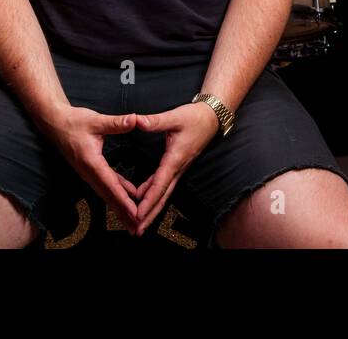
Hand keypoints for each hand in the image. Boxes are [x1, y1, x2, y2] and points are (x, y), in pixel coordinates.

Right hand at [37, 106, 142, 228]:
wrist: (54, 123)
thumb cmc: (73, 121)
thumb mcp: (95, 120)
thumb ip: (116, 123)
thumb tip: (135, 119)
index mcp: (91, 163)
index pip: (111, 185)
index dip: (124, 201)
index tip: (135, 213)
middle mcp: (89, 173)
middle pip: (109, 197)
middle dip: (123, 213)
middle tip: (138, 227)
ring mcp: (89, 173)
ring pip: (108, 193)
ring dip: (121, 206)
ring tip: (134, 220)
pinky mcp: (91, 169)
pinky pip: (106, 184)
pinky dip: (118, 192)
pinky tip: (130, 195)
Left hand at [125, 101, 219, 235]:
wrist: (211, 118)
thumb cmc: (195, 118)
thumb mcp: (174, 117)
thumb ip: (155, 121)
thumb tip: (137, 121)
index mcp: (175, 159)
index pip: (160, 184)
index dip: (148, 200)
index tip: (138, 213)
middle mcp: (178, 168)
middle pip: (162, 197)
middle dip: (150, 215)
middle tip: (136, 230)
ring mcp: (178, 169)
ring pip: (163, 193)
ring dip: (151, 208)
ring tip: (138, 221)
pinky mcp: (177, 166)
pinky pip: (164, 183)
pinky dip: (153, 193)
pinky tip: (142, 197)